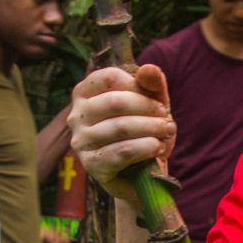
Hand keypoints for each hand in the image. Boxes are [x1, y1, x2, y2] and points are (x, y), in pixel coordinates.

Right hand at [67, 64, 173, 188]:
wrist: (140, 172)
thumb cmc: (142, 130)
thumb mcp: (151, 103)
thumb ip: (152, 84)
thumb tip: (149, 69)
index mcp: (85, 93)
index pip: (109, 77)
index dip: (138, 86)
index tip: (156, 100)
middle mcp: (76, 115)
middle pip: (115, 101)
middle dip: (148, 108)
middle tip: (166, 119)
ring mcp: (81, 141)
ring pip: (120, 127)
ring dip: (151, 128)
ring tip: (166, 133)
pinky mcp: (92, 165)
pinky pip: (121, 152)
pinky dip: (145, 148)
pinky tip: (158, 148)